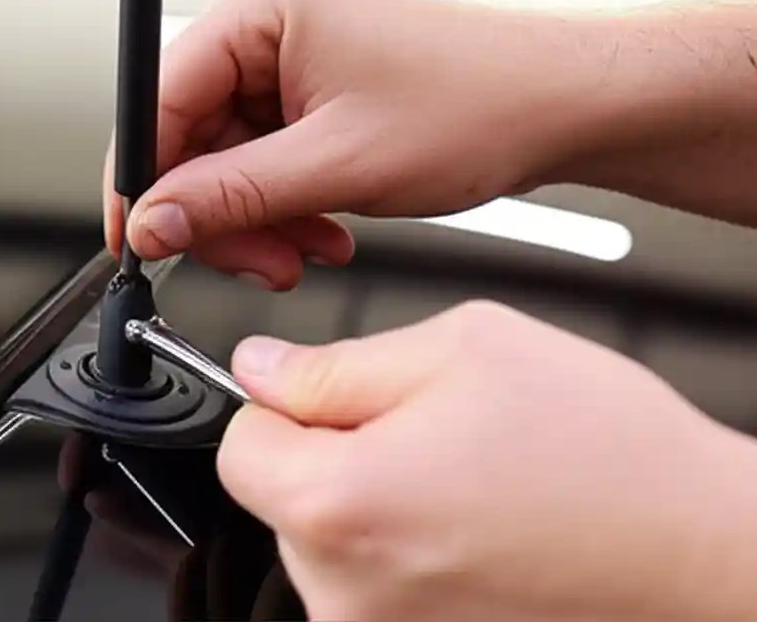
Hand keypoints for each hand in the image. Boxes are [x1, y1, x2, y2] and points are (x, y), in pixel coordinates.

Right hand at [104, 0, 684, 288]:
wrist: (559, 107)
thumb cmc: (476, 103)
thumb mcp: (334, 166)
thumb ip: (228, 198)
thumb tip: (150, 222)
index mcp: (261, 6)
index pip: (158, 100)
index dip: (142, 182)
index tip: (137, 242)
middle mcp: (266, 22)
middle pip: (189, 137)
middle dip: (218, 213)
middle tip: (255, 261)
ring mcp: (288, 57)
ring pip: (225, 160)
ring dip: (257, 220)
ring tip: (303, 250)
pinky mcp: (309, 90)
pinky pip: (262, 160)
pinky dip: (282, 207)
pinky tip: (320, 230)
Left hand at [217, 301, 756, 620]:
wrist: (707, 558)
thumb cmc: (609, 456)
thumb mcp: (465, 352)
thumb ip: (337, 364)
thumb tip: (261, 369)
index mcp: (341, 504)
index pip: (237, 448)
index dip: (282, 409)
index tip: (329, 398)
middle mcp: (347, 593)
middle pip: (282, 501)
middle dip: (334, 456)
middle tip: (431, 437)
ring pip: (330, 543)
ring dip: (375, 506)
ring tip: (470, 486)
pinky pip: (376, 587)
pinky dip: (410, 554)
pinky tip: (478, 530)